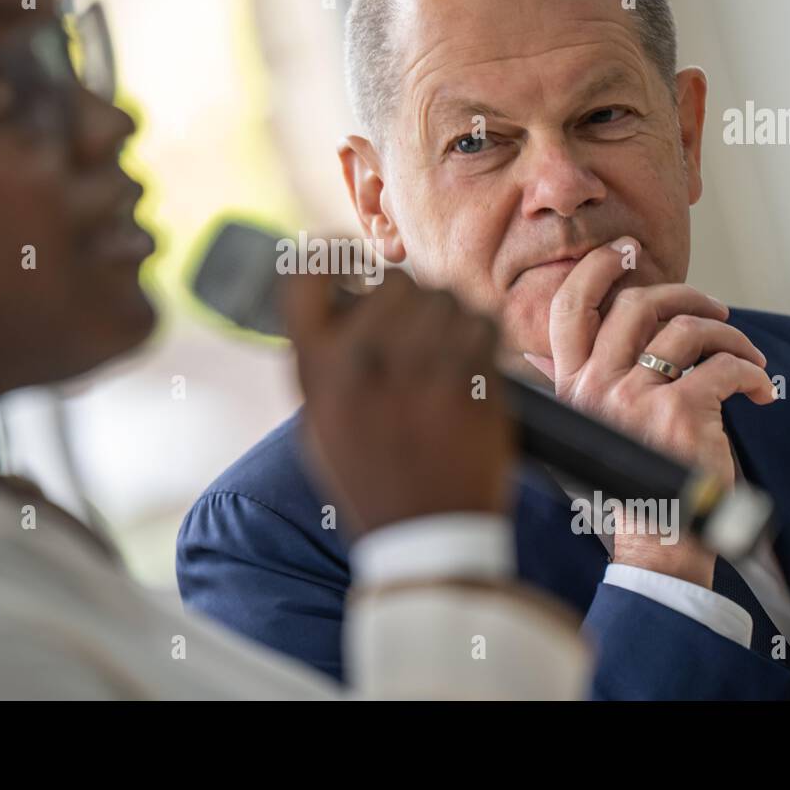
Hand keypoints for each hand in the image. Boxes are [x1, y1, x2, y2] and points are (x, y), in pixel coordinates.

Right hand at [284, 270, 513, 538]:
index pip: (306, 278)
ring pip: (445, 298)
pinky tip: (475, 359)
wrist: (428, 536)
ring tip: (447, 348)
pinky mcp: (473, 382)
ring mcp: (420, 370)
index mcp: (318, 371)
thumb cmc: (371, 479)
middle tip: (417, 324)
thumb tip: (334, 298)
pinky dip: (483, 335)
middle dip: (410, 298)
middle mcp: (364, 362)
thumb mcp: (320, 426)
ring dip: (450, 315)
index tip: (341, 254)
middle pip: (395, 283)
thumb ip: (323, 364)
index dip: (324, 256)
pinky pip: (483, 324)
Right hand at [524, 237, 774, 587]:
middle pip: (637, 305)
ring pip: (688, 330)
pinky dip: (753, 373)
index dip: (597, 269)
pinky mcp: (681, 412)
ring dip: (729, 336)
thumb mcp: (584, 428)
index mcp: (570, 384)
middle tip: (712, 308)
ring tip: (747, 356)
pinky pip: (725, 367)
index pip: (569, 307)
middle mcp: (596, 385)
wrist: (657, 537)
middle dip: (683, 295)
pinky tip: (761, 392)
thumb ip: (569, 387)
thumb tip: (534, 355)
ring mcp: (636, 396)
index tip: (627, 252)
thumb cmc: (629, 483)